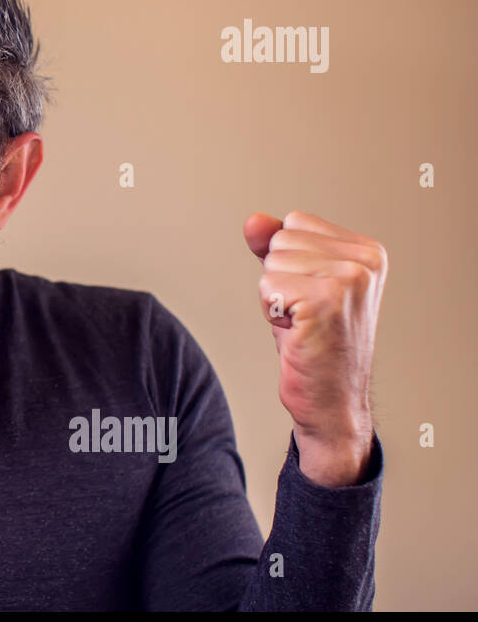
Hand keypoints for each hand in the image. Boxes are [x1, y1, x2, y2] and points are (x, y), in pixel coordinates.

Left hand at [243, 210, 386, 486]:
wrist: (332, 401)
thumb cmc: (315, 343)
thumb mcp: (295, 283)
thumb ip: (275, 246)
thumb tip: (253, 220)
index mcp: (367, 250)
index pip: (294, 223)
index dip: (288, 262)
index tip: (310, 296)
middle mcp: (366, 261)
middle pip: (280, 240)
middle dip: (279, 279)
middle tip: (305, 314)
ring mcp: (350, 279)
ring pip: (271, 264)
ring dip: (275, 298)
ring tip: (303, 323)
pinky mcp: (327, 301)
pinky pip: (267, 287)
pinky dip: (272, 313)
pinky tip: (298, 333)